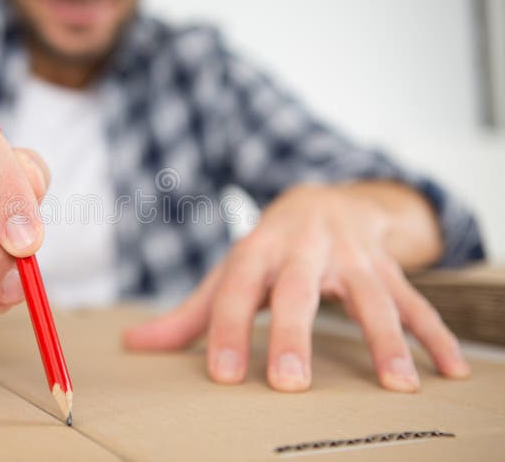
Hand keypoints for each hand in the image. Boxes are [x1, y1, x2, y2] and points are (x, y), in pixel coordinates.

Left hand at [123, 183, 470, 391]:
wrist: (326, 197)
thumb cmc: (269, 248)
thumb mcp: (230, 272)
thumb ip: (188, 314)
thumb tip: (133, 344)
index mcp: (256, 250)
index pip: (235, 290)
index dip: (226, 330)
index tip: (224, 375)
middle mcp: (302, 249)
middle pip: (298, 290)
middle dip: (294, 334)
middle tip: (289, 384)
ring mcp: (350, 255)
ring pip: (369, 295)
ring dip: (386, 340)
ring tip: (397, 386)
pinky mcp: (386, 265)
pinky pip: (415, 301)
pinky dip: (435, 335)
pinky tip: (450, 371)